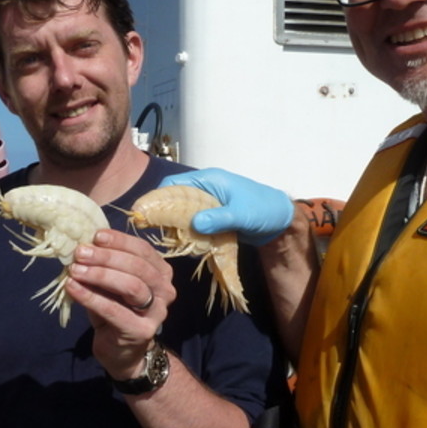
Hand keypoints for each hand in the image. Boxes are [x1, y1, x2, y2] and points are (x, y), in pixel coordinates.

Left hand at [64, 229, 175, 379]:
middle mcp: (165, 290)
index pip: (143, 250)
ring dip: (100, 275)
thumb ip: (104, 266)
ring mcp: (157, 312)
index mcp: (161, 273)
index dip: (120, 241)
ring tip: (75, 270)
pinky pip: (114, 310)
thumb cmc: (117, 311)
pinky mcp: (142, 331)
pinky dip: (90, 297)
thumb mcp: (112, 284)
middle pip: (138, 267)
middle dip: (107, 257)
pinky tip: (73, 288)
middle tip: (81, 253)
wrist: (123, 352)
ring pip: (131, 286)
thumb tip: (83, 246)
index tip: (96, 236)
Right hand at [158, 168, 294, 245]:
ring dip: (180, 229)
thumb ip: (219, 218)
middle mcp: (204, 190)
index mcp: (208, 180)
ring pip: (182, 214)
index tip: (146, 215)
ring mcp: (208, 204)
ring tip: (181, 243)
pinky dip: (191, 235)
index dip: (157, 198)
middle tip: (163, 235)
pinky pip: (193, 225)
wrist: (280, 221)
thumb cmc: (264, 210)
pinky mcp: (212, 218)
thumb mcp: (242, 214)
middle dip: (166, 217)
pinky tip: (195, 247)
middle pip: (173, 200)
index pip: (173, 183)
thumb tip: (195, 224)